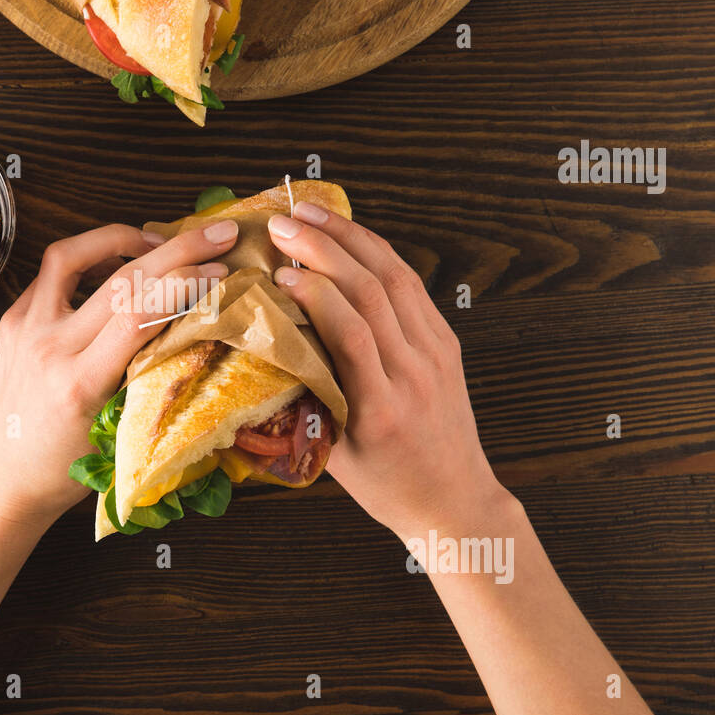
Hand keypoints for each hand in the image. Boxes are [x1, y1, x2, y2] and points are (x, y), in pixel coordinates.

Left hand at [0, 219, 239, 532]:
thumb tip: (197, 328)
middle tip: (217, 234)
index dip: (184, 285)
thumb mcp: (118, 432)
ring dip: (123, 237)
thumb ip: (150, 379)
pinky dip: (90, 257)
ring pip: (74, 255)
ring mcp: (25, 329)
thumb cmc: (65, 470)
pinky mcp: (12, 320)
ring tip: (160, 240)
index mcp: (79, 383)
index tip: (221, 274)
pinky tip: (118, 262)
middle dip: (178, 249)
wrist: (2, 479)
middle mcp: (49, 348)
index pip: (138, 314)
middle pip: (121, 278)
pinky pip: (54, 272)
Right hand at [265, 203, 509, 539]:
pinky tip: (348, 236)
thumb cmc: (386, 486)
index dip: (314, 293)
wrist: (454, 500)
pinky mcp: (446, 342)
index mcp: (382, 408)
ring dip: (350, 238)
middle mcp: (414, 373)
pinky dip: (376, 253)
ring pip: (395, 277)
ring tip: (311, 214)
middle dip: (324, 248)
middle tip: (283, 224)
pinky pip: (411, 285)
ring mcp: (436, 353)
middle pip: (372, 291)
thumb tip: (260, 354)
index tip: (278, 274)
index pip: (351, 333)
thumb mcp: (334, 456)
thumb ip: (306, 403)